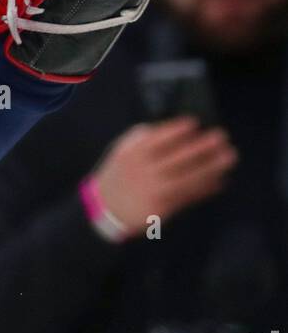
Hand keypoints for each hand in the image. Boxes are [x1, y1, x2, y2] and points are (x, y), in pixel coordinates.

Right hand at [90, 116, 238, 235]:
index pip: (158, 138)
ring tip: (228, 157)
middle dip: (203, 147)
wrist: (105, 207)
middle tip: (222, 137)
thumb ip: (144, 138)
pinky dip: (205, 188)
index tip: (196, 123)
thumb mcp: (123, 149)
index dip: (178, 130)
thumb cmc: (119, 172)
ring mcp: (155, 191)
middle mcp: (145, 171)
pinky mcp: (164, 209)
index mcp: (134, 153)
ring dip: (211, 167)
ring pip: (188, 178)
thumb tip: (174, 129)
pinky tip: (219, 180)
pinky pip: (188, 196)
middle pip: (179, 157)